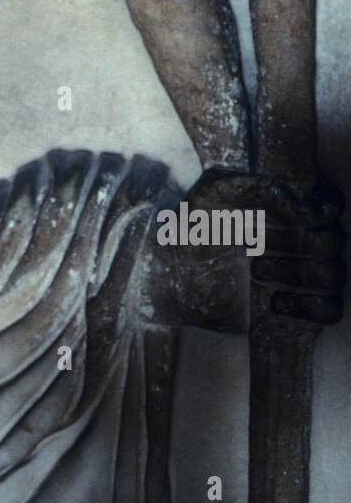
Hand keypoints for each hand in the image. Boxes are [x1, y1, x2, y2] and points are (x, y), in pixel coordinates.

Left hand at [186, 168, 344, 324]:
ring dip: (298, 274)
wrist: (169, 268)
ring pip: (333, 275)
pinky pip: (332, 310)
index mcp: (291, 205)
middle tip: (253, 240)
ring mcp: (305, 273)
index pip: (333, 205)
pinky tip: (275, 303)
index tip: (293, 214)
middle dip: (298, 242)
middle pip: (333, 241)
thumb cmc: (193, 223)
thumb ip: (262, 191)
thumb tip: (304, 208)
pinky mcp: (300, 306)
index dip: (322, 210)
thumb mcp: (217, 194)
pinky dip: (311, 308)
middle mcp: (304, 237)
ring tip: (256, 271)